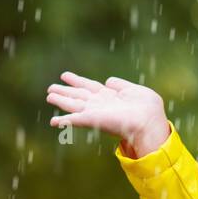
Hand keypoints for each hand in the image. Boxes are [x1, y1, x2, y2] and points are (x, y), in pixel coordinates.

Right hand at [45, 72, 169, 157]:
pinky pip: (74, 120)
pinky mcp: (91, 119)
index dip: (78, 81)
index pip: (90, 87)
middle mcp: (101, 104)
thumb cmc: (147, 108)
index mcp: (110, 96)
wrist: (148, 122)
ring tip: (49, 96)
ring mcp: (95, 112)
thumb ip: (120, 84)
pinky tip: (53, 121)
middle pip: (79, 95)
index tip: (65, 75)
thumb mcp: (135, 90)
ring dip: (61, 100)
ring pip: (73, 105)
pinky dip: (63, 121)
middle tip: (50, 88)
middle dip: (65, 92)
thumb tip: (107, 81)